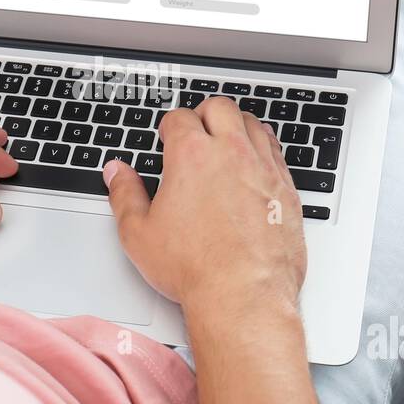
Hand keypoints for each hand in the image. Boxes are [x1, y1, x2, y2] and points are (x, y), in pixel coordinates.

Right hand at [102, 96, 305, 322]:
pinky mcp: (286, 188)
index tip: (167, 139)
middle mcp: (231, 153)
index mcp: (191, 156)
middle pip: (219, 107)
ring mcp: (263, 168)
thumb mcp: (139, 233)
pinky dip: (262, 148)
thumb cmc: (195, 268)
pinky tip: (254, 162)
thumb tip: (116, 173)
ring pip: (252, 123)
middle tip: (197, 130)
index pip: (179, 117)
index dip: (169, 127)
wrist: (244, 296)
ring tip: (225, 140)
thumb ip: (124, 195)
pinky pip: (276, 150)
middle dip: (204, 114)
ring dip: (236, 125)